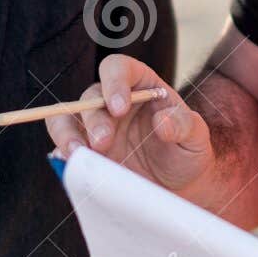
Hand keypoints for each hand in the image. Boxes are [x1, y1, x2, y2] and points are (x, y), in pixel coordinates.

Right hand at [45, 54, 212, 193]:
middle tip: (103, 143)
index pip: (118, 68)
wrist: (178, 187)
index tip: (119, 107)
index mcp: (140, 86)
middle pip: (90, 97)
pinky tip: (70, 166)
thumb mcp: (196, 137)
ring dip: (67, 133)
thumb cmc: (186, 153)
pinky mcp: (85, 154)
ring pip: (65, 118)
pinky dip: (61, 155)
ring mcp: (94, 129)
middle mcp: (111, 103)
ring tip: (77, 154)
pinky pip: (62, 148)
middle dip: (94, 119)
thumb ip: (184, 125)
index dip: (114, 81)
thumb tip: (162, 121)